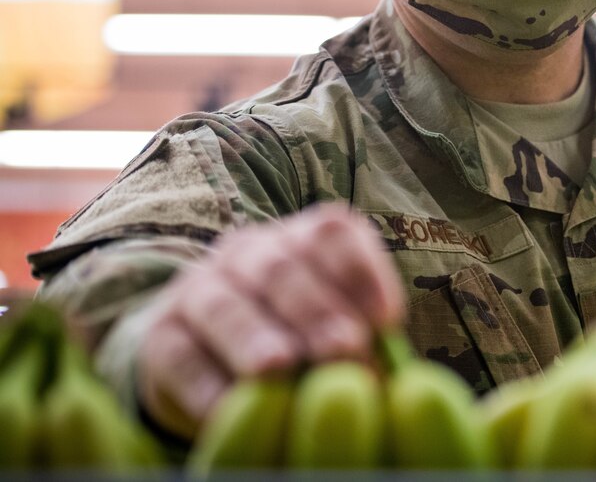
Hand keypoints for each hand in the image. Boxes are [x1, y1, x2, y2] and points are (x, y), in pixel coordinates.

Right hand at [135, 204, 403, 439]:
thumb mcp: (333, 326)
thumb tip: (384, 373)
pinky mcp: (159, 334)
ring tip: (280, 368)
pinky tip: (228, 409)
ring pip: (224, 304)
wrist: (210, 356)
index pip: (332, 234)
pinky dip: (204, 383)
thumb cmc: (297, 338)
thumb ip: (358, 334)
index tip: (388, 320)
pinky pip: (179, 354)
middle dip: (316, 311)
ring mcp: (199, 287)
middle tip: (344, 351)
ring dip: (255, 336)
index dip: (361, 273)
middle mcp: (249, 251)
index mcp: (302, 237)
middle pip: (281, 269)